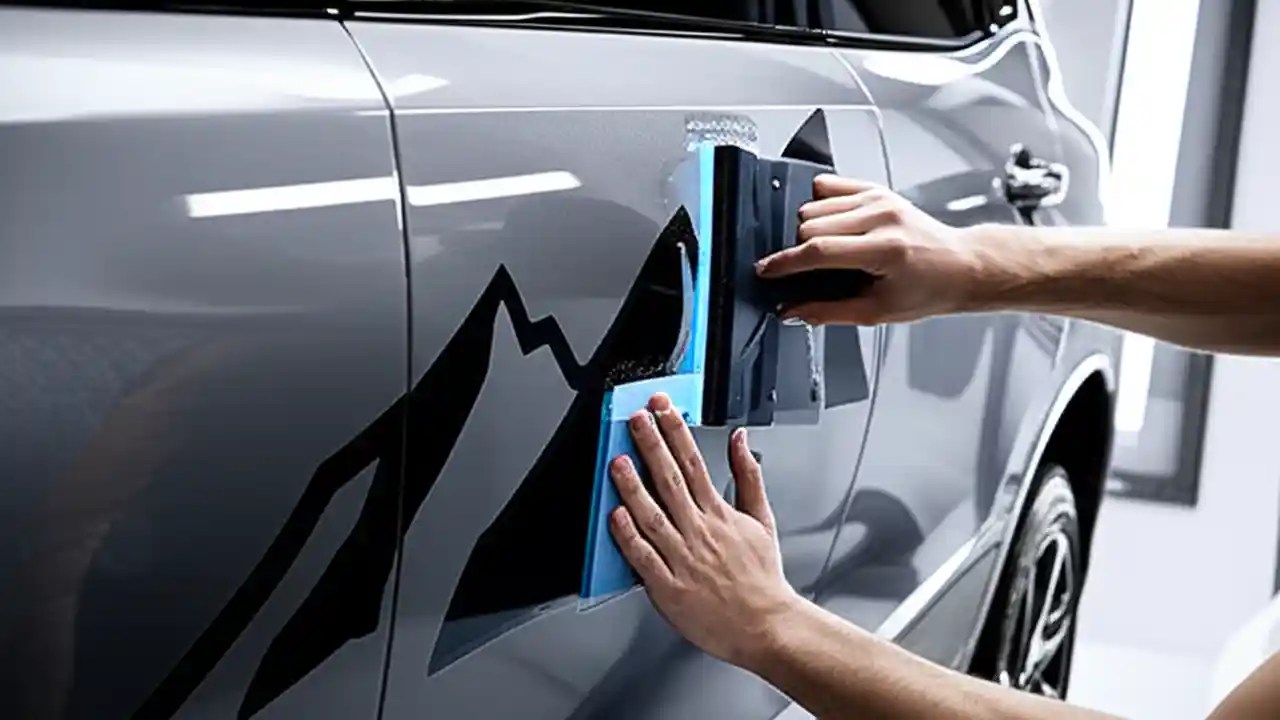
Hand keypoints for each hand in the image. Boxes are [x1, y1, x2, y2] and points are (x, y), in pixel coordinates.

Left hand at [607, 392, 801, 667]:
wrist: (767, 627)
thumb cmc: (762, 579)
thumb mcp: (762, 519)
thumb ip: (748, 475)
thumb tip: (740, 439)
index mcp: (719, 515)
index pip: (693, 463)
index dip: (675, 432)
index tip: (662, 409)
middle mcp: (700, 532)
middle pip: (671, 481)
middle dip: (651, 446)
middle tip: (636, 420)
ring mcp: (683, 559)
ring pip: (652, 516)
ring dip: (633, 487)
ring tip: (618, 461)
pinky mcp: (669, 587)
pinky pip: (644, 557)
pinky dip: (629, 537)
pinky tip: (616, 516)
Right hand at [755, 174, 983, 324]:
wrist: (959, 266)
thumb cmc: (927, 289)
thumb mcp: (877, 312)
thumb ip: (828, 313)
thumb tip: (792, 312)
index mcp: (884, 250)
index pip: (819, 250)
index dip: (785, 263)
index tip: (767, 269)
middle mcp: (881, 217)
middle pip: (809, 225)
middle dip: (801, 249)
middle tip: (815, 269)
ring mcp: (880, 199)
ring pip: (814, 205)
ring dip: (811, 228)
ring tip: (832, 249)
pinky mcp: (878, 189)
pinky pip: (828, 185)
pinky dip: (821, 204)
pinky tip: (832, 223)